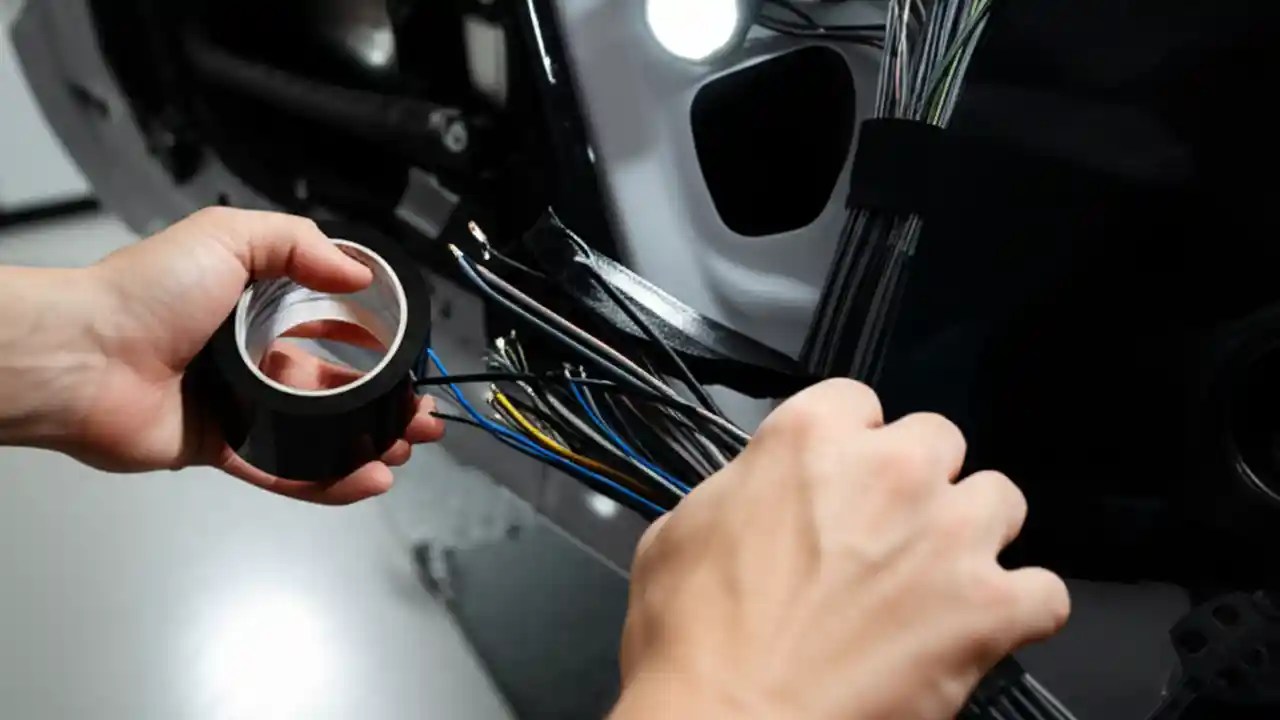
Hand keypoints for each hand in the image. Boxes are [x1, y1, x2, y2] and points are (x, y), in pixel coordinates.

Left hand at [0, 207, 441, 503]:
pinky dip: (327, 481)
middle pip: (333, 388)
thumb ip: (299, 245)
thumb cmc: (145, 293)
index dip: (372, 344)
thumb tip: (358, 275)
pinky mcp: (222, 450)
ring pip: (316, 435)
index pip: (328, 326)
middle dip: (383, 405)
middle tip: (420, 419)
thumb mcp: (229, 236)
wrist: (84, 358)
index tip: (407, 358)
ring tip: (404, 450)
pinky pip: (283, 470)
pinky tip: (365, 479)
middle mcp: (249, 358)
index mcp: (253, 308)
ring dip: (366, 445)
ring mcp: (238, 408)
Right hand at [612, 380, 1069, 719]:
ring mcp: (947, 537)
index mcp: (809, 440)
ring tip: (940, 580)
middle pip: (939, 441)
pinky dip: (1020, 612)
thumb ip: (739, 490)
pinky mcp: (988, 609)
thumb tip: (758, 495)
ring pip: (1001, 500)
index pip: (857, 401)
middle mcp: (890, 471)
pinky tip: (983, 630)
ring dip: (973, 535)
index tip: (842, 479)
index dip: (849, 444)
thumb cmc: (695, 642)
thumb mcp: (679, 533)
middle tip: (887, 536)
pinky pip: (1045, 592)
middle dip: (917, 484)